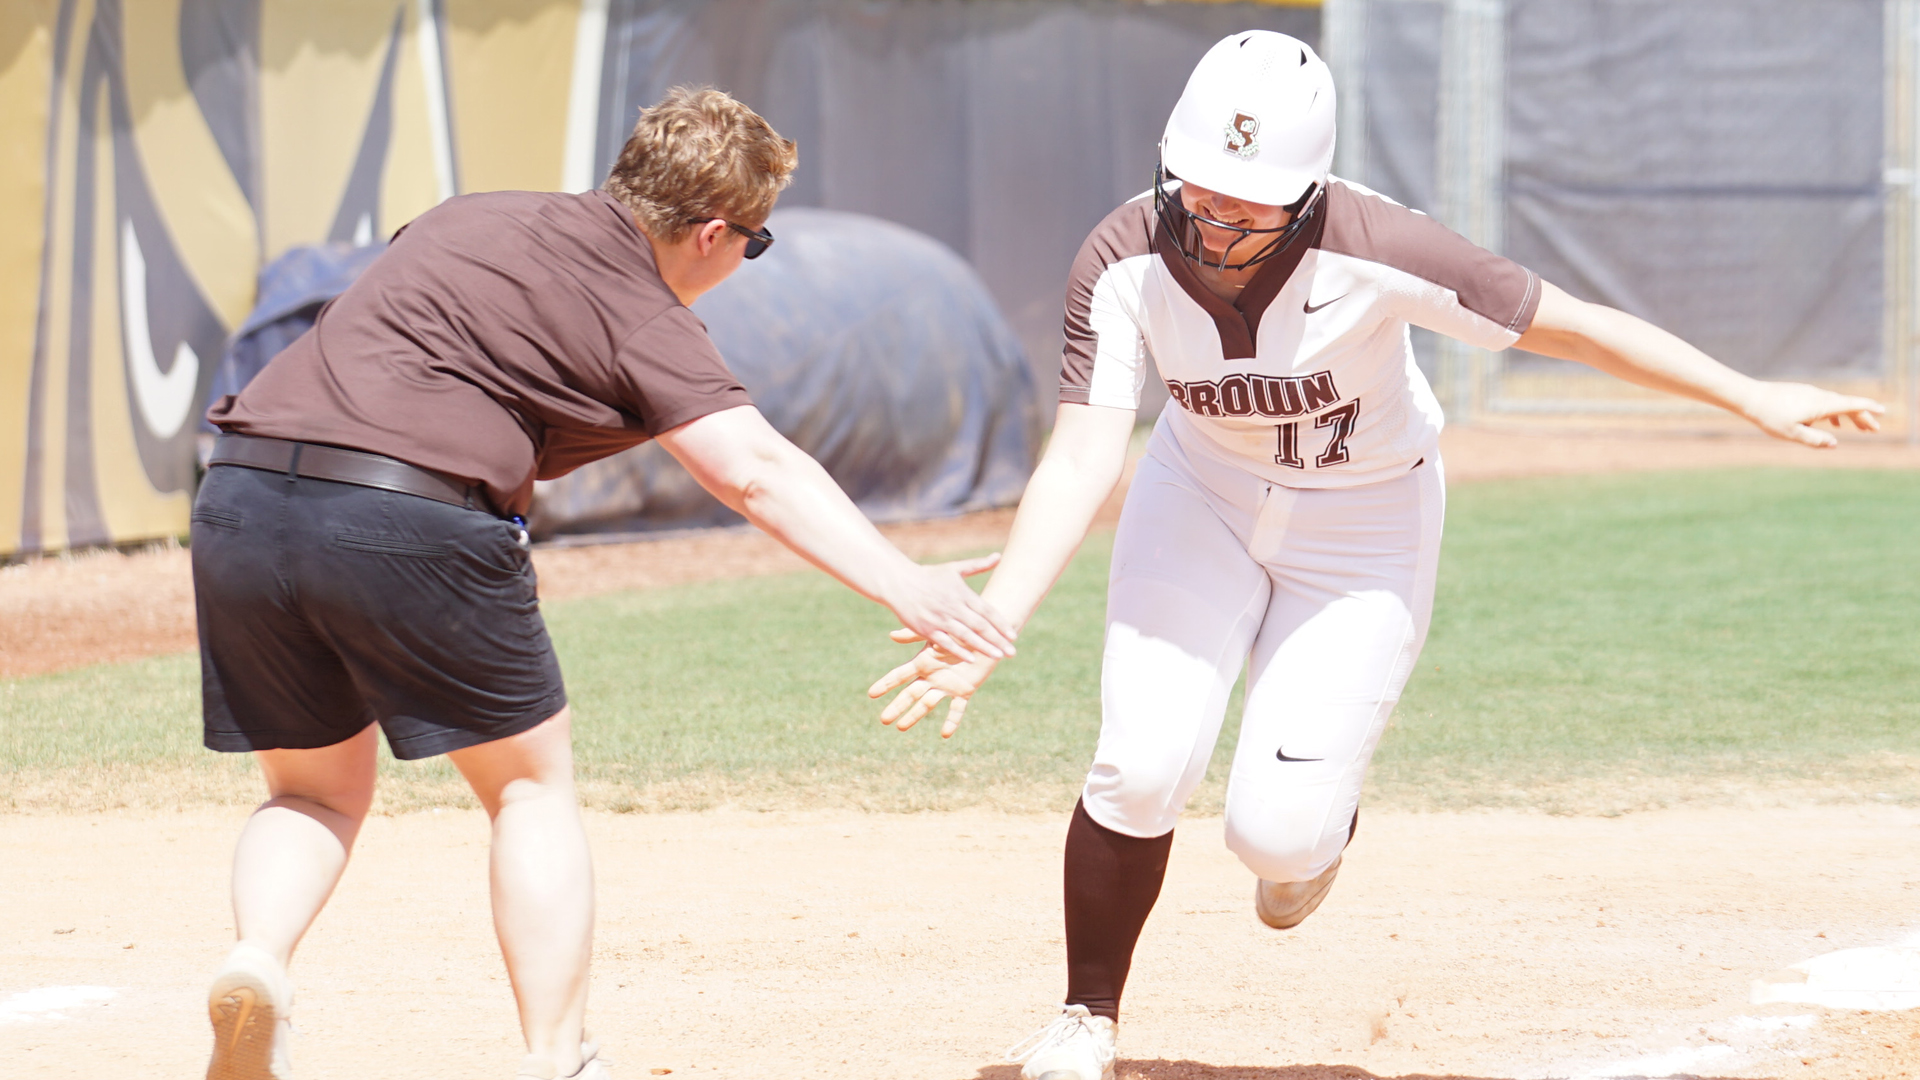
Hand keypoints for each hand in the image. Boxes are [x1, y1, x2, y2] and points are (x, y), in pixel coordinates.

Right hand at [867, 635, 999, 737]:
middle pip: (910, 694)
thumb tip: (892, 635)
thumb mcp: (938, 632)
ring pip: (927, 704)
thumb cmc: (962, 629)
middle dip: (897, 707)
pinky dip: (952, 721)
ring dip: (914, 716)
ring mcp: (947, 685)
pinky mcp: (964, 691)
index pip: (900, 675)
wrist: (987, 635)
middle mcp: (932, 676)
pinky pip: (957, 709)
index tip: (871, 694)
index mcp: (924, 662)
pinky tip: (945, 734)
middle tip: (883, 720)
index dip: (886, 684)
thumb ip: (915, 635)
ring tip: (901, 728)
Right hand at [880, 554, 1017, 661]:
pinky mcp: (926, 629)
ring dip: (983, 647)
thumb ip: (978, 565)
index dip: (1001, 624)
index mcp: (962, 593)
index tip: (1013, 635)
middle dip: (998, 640)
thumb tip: (998, 556)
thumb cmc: (929, 575)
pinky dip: (958, 651)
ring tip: (998, 656)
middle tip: (1012, 652)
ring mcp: (940, 619)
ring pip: (966, 636)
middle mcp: (953, 607)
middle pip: (980, 626)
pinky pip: (945, 642)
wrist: (899, 582)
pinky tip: (971, 659)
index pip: (987, 611)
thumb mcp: (954, 568)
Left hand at [1740, 382, 1883, 447]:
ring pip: (1836, 403)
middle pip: (1847, 405)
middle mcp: (1819, 396)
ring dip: (1849, 415)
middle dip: (1862, 416)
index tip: (1882, 411)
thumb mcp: (1792, 433)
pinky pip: (1824, 402)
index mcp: (1820, 405)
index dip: (1868, 409)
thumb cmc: (1769, 416)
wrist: (1749, 397)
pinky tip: (1832, 422)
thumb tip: (1835, 443)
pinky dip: (1833, 412)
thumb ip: (1814, 439)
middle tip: (1874, 429)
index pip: (1851, 404)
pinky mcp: (1801, 393)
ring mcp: (1810, 393)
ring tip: (1858, 427)